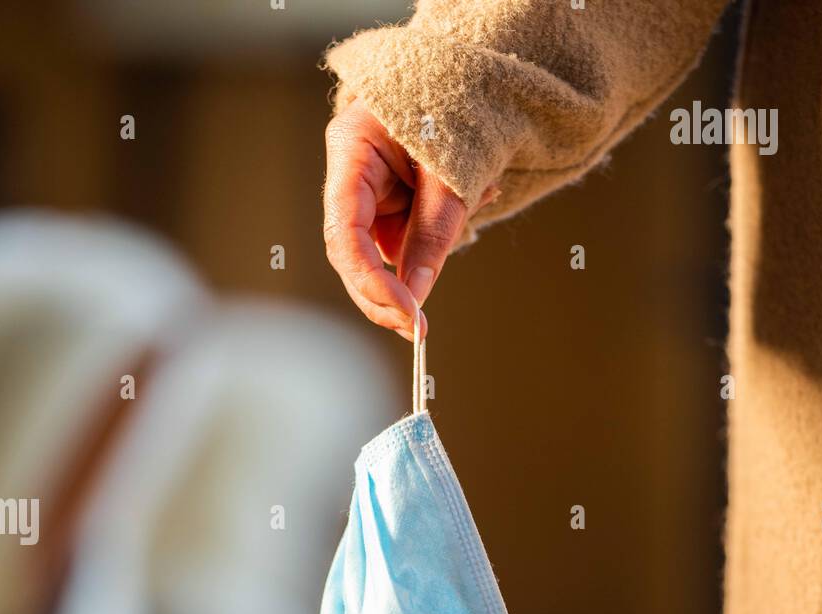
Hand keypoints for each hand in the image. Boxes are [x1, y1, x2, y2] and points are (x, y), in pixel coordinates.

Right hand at [323, 99, 493, 339]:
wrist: (475, 76)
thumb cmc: (458, 106)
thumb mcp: (454, 174)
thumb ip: (433, 236)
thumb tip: (415, 299)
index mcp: (352, 149)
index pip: (343, 232)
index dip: (369, 280)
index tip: (405, 312)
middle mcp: (351, 174)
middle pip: (352, 255)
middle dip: (387, 293)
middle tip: (420, 328)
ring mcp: (369, 191)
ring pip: (383, 253)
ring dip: (426, 253)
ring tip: (477, 197)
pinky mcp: (390, 203)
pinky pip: (407, 240)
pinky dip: (438, 237)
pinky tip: (474, 194)